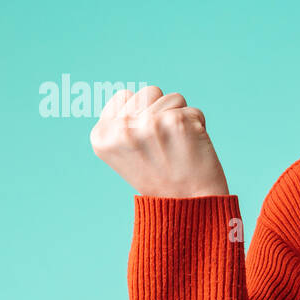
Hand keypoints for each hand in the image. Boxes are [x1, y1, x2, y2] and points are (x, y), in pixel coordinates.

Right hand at [90, 85, 229, 197]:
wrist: (188, 206)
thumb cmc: (160, 179)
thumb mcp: (125, 154)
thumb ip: (122, 124)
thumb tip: (131, 95)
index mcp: (101, 136)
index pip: (124, 96)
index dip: (141, 114)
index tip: (147, 142)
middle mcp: (121, 129)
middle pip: (149, 92)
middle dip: (161, 112)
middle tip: (165, 145)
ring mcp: (148, 124)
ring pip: (173, 97)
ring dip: (180, 117)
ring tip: (177, 147)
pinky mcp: (176, 121)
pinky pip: (194, 111)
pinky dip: (198, 127)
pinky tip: (191, 149)